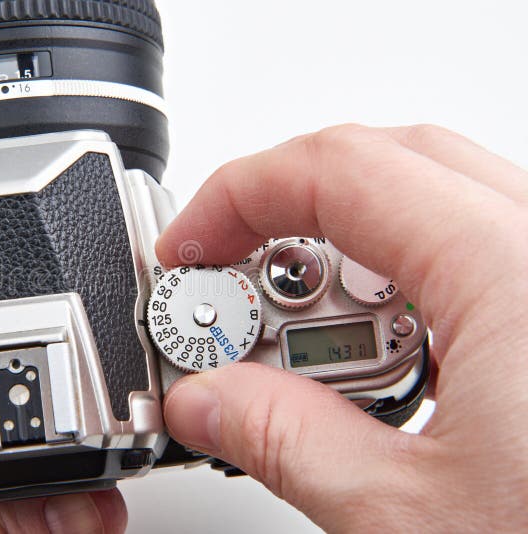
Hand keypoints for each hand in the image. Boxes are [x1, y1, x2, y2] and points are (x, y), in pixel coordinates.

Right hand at [156, 124, 527, 531]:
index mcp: (516, 275)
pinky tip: (389, 367)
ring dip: (346, 264)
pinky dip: (404, 289)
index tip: (189, 247)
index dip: (238, 195)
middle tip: (236, 296)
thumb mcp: (412, 521)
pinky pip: (475, 253)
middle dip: (286, 221)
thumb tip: (207, 403)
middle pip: (385, 168)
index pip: (338, 168)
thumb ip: (285, 443)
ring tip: (311, 354)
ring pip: (431, 206)